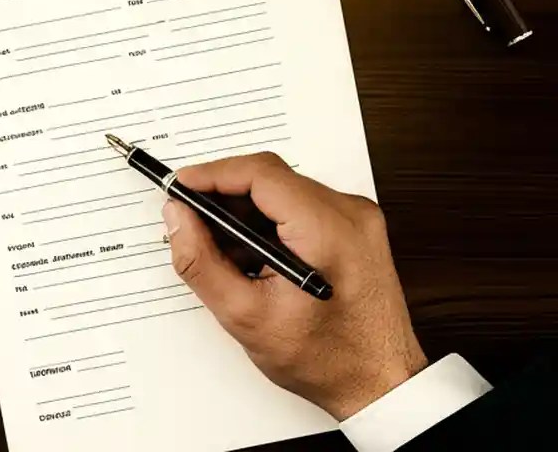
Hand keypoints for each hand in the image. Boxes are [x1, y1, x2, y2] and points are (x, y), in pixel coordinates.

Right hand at [163, 152, 425, 419]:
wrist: (380, 384)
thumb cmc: (326, 359)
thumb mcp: (246, 316)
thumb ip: (202, 262)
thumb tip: (177, 218)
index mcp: (328, 231)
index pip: (261, 174)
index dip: (213, 174)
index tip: (181, 186)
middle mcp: (350, 214)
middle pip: (272, 179)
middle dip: (225, 195)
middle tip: (190, 219)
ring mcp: (358, 220)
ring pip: (285, 192)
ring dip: (246, 212)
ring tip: (220, 249)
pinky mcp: (357, 230)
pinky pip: (302, 208)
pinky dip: (269, 223)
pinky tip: (250, 256)